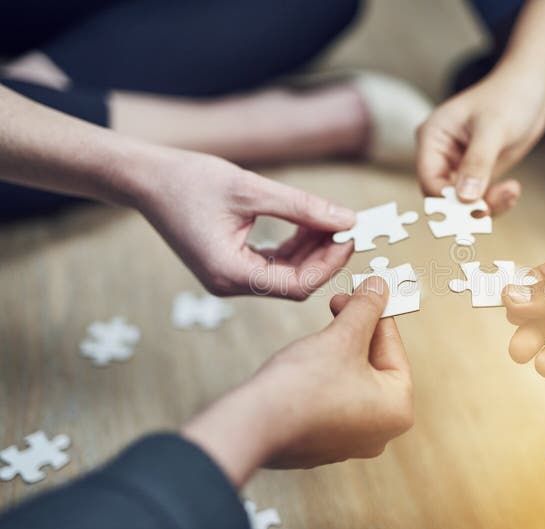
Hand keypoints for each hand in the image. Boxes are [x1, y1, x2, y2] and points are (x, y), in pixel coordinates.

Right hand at [133, 147, 354, 298]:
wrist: (145, 178)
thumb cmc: (190, 180)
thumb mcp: (252, 189)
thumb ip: (302, 207)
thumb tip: (347, 219)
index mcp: (230, 274)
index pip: (297, 284)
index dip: (329, 263)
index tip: (349, 235)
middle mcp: (229, 284)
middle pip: (295, 283)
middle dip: (324, 256)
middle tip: (346, 226)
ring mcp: (228, 277)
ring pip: (286, 274)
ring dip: (311, 250)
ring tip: (330, 221)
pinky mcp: (229, 266)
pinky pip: (272, 265)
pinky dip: (293, 247)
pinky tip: (308, 224)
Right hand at [182, 277, 413, 484]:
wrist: (253, 425)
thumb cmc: (303, 387)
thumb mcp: (342, 337)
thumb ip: (366, 309)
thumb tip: (379, 287)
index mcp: (397, 409)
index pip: (394, 348)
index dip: (378, 313)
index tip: (366, 291)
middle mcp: (380, 432)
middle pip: (374, 364)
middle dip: (357, 331)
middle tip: (340, 303)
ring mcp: (351, 441)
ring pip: (353, 380)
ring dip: (340, 350)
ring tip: (323, 330)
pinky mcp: (324, 442)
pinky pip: (334, 398)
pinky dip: (326, 376)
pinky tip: (309, 359)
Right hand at [416, 77, 544, 213]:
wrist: (530, 92)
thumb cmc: (508, 98)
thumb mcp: (493, 128)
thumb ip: (477, 162)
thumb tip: (465, 198)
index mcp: (432, 137)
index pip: (429, 178)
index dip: (448, 199)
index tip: (475, 207)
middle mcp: (440, 154)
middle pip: (443, 196)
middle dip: (468, 206)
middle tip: (494, 207)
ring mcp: (457, 166)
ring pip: (462, 202)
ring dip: (486, 205)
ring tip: (511, 192)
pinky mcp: (475, 175)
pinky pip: (479, 199)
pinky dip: (495, 201)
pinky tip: (512, 189)